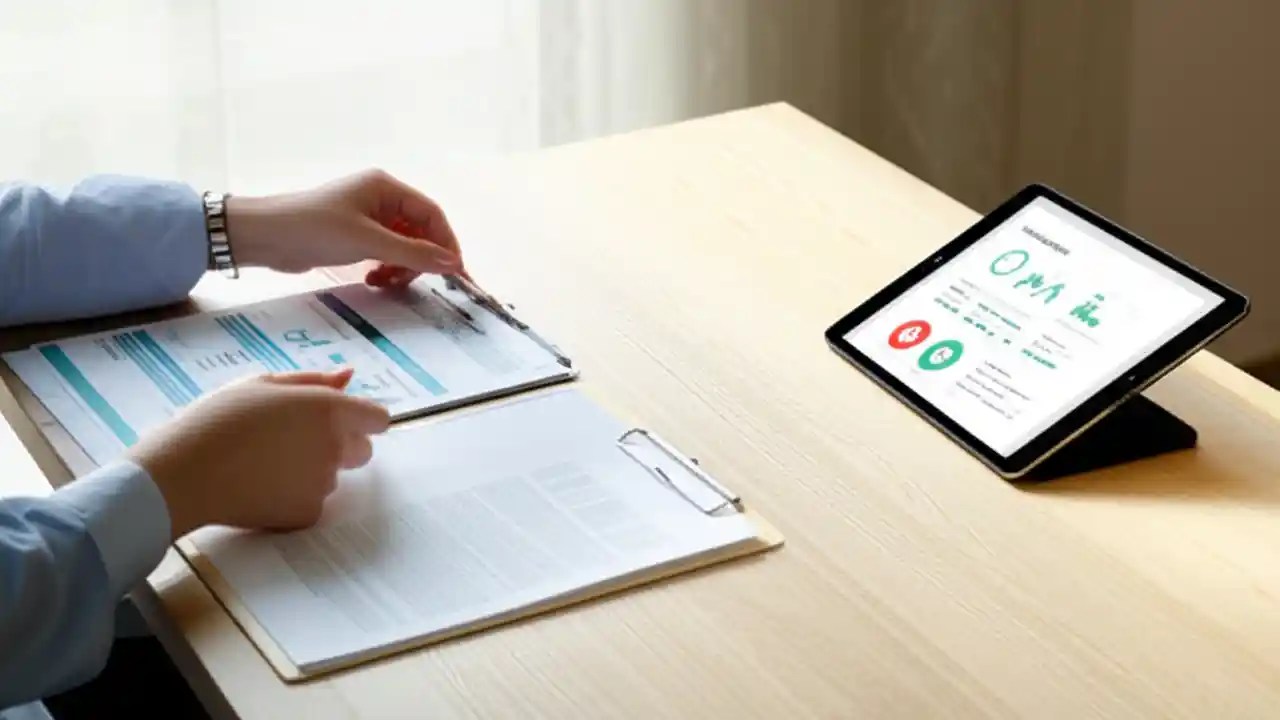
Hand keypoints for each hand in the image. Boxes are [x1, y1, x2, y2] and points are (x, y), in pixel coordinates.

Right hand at [126, 369, 389, 538]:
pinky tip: (259, 487)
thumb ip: (313, 381)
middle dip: (342, 446)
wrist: (183, 474)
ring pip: (332, 477)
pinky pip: (312, 503)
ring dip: (312, 470)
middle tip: (295, 442)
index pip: (378, 419)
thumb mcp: (262, 385)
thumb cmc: (217, 420)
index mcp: (328, 410)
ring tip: (263, 463)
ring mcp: (323, 484)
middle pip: (363, 451)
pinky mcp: (307, 514)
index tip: (343, 420)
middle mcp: (334, 447)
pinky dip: (293, 497)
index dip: (363, 419)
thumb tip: (349, 375)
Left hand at [226, 169, 470, 287]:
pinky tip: (373, 280)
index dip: (445, 242)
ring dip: (401, 267)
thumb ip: (413, 253)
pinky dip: (385, 268)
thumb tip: (453, 264)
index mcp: (386, 187)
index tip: (454, 272)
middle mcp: (380, 198)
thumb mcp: (368, 241)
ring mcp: (367, 217)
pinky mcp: (354, 235)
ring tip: (386, 282)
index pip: (431, 213)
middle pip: (419, 231)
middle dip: (419, 258)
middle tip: (411, 282)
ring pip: (402, 245)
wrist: (264, 236)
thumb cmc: (315, 229)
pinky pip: (384, 253)